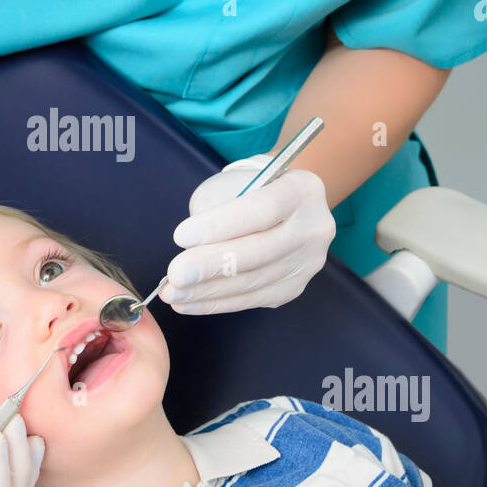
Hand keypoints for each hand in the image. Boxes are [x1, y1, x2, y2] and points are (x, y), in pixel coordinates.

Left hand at [160, 153, 335, 314]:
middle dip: (211, 265)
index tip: (181, 237)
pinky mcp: (294, 287)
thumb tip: (191, 251)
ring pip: (253, 281)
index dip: (220, 226)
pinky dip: (216, 302)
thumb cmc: (249, 190)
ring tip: (173, 292)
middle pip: (260, 251)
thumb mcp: (233, 184)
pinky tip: (189, 302)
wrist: (281, 205)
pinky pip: (251, 299)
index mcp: (302, 190)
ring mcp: (307, 262)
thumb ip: (216, 209)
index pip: (262, 209)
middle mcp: (313, 228)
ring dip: (207, 290)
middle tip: (176, 274)